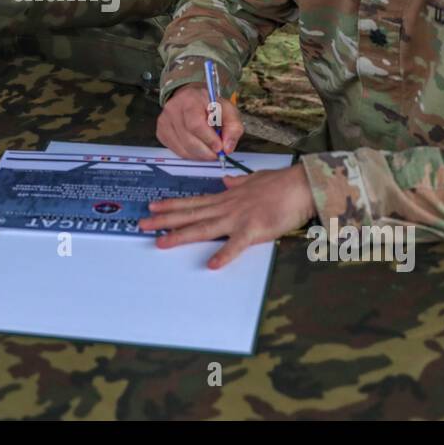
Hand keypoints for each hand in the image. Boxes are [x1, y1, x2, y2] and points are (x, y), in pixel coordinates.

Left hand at [139, 164, 316, 267]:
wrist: (301, 185)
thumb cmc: (281, 183)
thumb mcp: (255, 179)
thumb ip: (239, 183)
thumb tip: (227, 182)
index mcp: (227, 198)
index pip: (194, 202)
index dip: (172, 205)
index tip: (153, 206)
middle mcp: (227, 207)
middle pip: (191, 215)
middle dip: (165, 221)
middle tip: (142, 225)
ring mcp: (238, 218)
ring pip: (204, 228)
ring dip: (182, 235)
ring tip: (162, 242)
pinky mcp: (254, 230)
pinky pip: (236, 245)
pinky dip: (224, 254)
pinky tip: (212, 264)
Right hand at [157, 83, 244, 160]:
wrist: (190, 97)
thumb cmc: (210, 105)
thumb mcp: (228, 110)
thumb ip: (233, 128)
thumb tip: (227, 148)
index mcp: (191, 99)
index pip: (196, 124)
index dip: (208, 139)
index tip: (219, 147)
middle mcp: (173, 109)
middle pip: (188, 139)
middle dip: (205, 152)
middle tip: (216, 154)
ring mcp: (164, 121)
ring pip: (182, 148)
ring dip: (198, 155)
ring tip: (208, 151)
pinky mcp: (161, 132)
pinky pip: (176, 151)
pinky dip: (189, 154)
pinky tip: (197, 148)